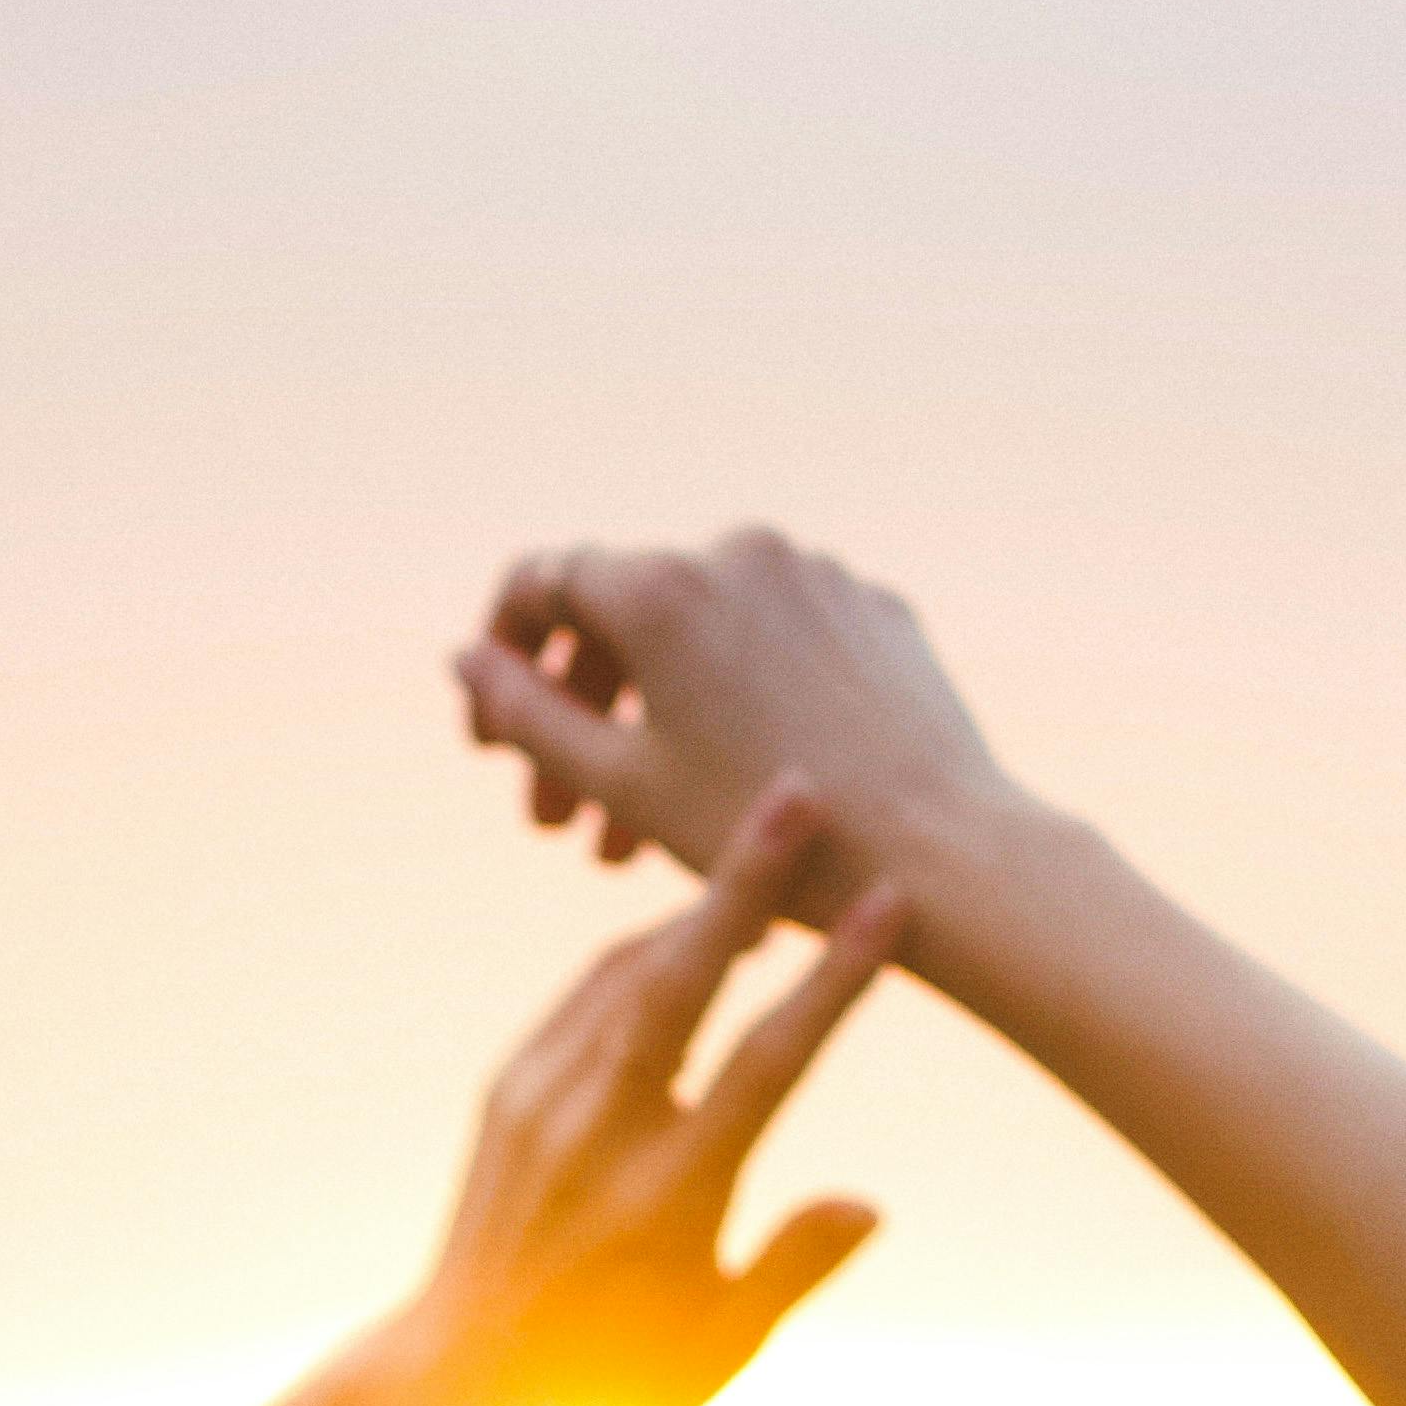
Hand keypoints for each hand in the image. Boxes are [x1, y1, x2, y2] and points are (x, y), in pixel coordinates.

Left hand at [375, 778, 898, 1405]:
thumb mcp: (718, 1353)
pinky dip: (646, 953)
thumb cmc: (611, 1389)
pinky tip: (699, 930)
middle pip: (677, 980)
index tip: (888, 906)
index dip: (831, 981)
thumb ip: (791, 1271)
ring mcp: (539, 1107)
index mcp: (665, 1201)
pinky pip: (588, 999)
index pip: (766, 1065)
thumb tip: (869, 1203)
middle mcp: (594, 1138)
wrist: (456, 1389)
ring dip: (699, 907)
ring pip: (629, 974)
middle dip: (741, 880)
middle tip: (799, 791)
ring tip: (770, 841)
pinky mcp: (508, 1094)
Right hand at [454, 530, 1015, 931]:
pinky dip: (738, 702)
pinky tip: (737, 788)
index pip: (542, 582)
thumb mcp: (621, 784)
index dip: (502, 656)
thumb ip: (526, 714)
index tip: (493, 737)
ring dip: (655, 720)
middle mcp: (737, 551)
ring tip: (632, 838)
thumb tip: (464, 656)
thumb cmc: (776, 836)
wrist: (942, 854)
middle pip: (623, 617)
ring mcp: (816, 574)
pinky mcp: (874, 610)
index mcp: (662, 586)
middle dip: (580, 714)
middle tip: (554, 822)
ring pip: (702, 638)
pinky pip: (777, 645)